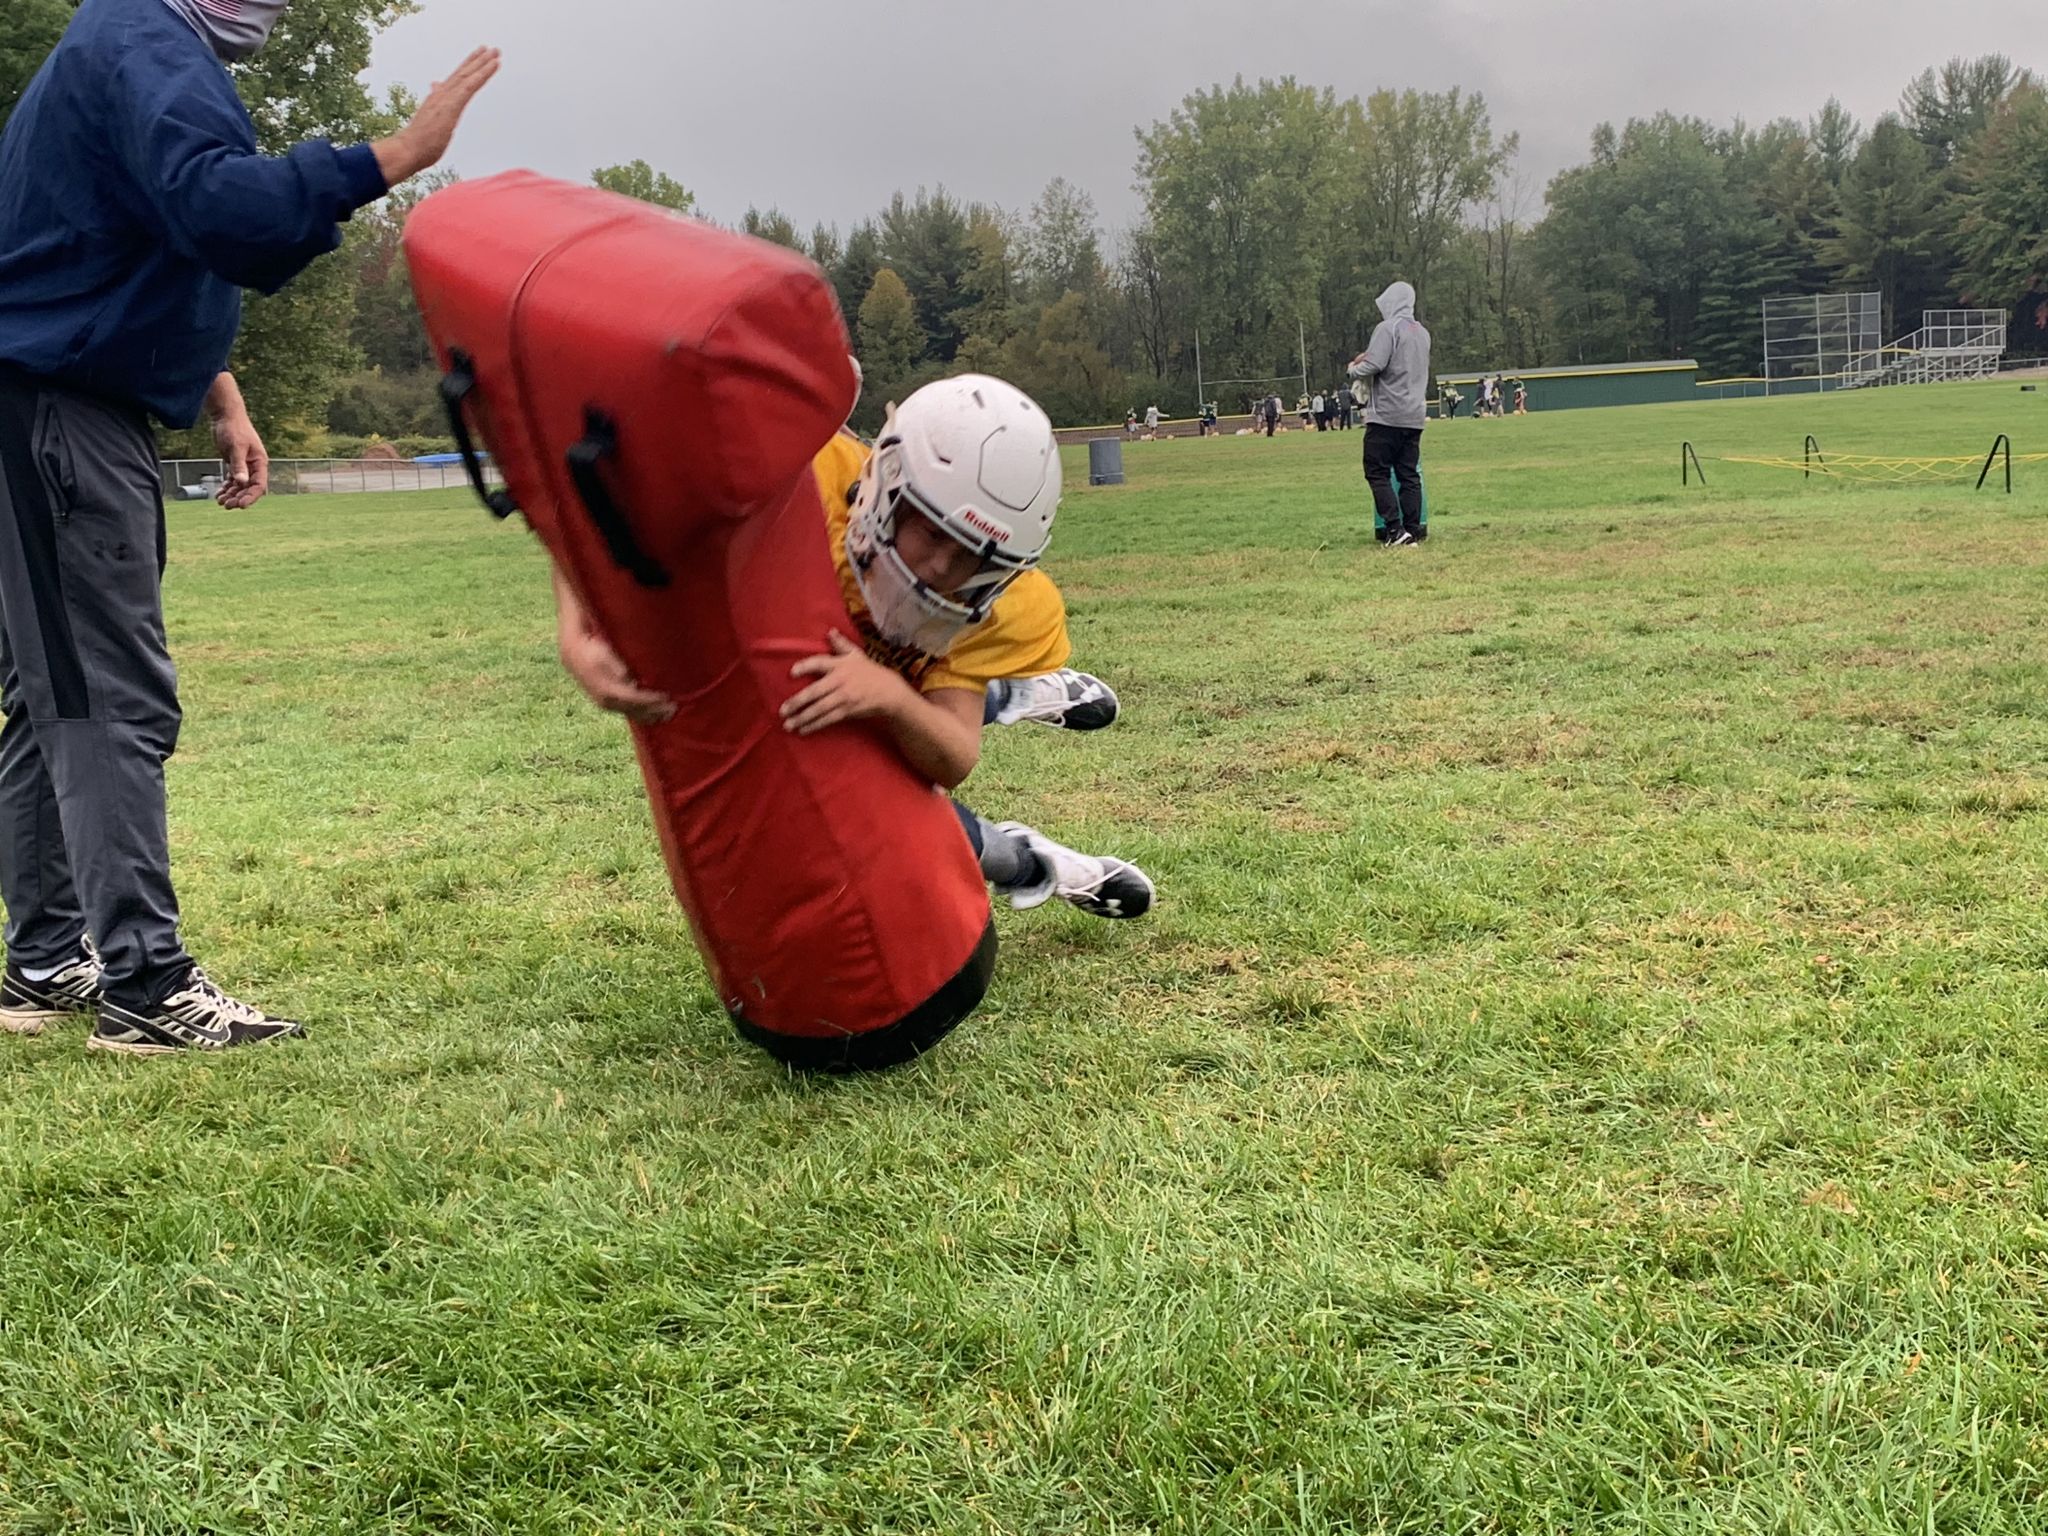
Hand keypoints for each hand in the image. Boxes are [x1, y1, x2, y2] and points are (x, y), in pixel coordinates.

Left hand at [211, 410, 267, 508]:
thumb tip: (241, 482)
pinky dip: (226, 487)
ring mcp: (244, 465)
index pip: (259, 485)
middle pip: (249, 488)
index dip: (250, 496)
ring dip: (231, 495)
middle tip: (226, 505)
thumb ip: (238, 465)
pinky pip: (232, 480)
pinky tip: (219, 494)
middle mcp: (254, 466)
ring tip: (220, 501)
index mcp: (259, 462)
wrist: (226, 415)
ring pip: (240, 486)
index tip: (240, 505)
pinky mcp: (234, 463)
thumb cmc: (234, 428)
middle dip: (238, 498)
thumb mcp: (236, 447)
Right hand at [373, 47, 500, 185]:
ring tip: (495, 52)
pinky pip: (470, 85)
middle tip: (491, 49)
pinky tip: (493, 65)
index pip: (455, 80)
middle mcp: (441, 94)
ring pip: (468, 75)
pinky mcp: (451, 105)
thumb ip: (435, 103)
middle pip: (462, 73)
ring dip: (483, 63)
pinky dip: (483, 74)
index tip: (477, 58)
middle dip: (477, 60)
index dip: (467, 68)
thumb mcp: (430, 121)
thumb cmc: (418, 142)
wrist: (408, 149)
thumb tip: (435, 87)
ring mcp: (446, 98)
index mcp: (437, 99)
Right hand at [559, 621, 673, 723]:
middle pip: (634, 710)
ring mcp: (605, 703)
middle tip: (674, 709)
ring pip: (630, 713)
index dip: (650, 700)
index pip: (633, 698)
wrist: (573, 652)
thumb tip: (630, 681)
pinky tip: (652, 715)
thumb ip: (617, 668)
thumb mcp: (605, 655)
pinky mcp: (606, 702)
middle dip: (654, 711)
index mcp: (606, 689)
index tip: (667, 698)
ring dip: (649, 715)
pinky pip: (626, 711)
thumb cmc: (592, 649)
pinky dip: (640, 714)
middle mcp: (606, 700)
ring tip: (667, 715)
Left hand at [782, 631, 910, 735]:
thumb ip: (841, 643)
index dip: (806, 666)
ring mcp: (844, 697)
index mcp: (840, 665)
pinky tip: (803, 730)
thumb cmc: (869, 671)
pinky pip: (828, 719)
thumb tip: (829, 631)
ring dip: (803, 718)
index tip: (792, 672)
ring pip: (820, 709)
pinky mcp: (847, 711)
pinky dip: (815, 725)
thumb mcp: (856, 654)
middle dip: (797, 702)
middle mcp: (840, 681)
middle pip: (815, 692)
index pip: (820, 663)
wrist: (888, 692)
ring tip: (788, 724)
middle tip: (782, 710)